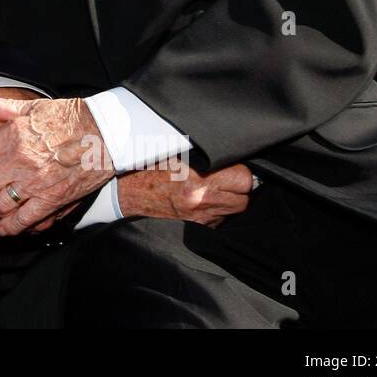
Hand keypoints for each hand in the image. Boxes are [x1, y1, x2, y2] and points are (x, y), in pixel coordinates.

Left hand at [0, 94, 113, 236]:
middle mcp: (18, 160)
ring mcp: (34, 182)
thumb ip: (6, 108)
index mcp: (12, 136)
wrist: (106, 134)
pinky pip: (22, 220)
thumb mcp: (35, 107)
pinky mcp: (51, 200)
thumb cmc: (71, 118)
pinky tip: (6, 228)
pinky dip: (11, 227)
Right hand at [117, 162, 253, 227]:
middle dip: (239, 188)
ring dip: (231, 199)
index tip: (234, 167)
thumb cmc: (152, 169)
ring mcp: (201, 217)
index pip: (243, 179)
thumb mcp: (178, 154)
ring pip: (235, 210)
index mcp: (199, 182)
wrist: (132, 192)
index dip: (241, 171)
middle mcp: (202, 202)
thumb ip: (206, 154)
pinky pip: (221, 219)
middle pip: (244, 199)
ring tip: (216, 188)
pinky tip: (207, 199)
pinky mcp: (198, 226)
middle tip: (228, 178)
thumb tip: (230, 150)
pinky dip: (219, 210)